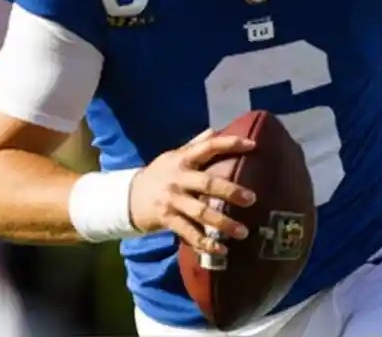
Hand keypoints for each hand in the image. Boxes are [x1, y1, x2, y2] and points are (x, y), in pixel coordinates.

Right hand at [129, 128, 257, 254]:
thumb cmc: (159, 174)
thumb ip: (195, 145)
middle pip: (207, 184)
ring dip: (222, 223)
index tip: (252, 145)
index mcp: (182, 159)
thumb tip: (215, 130)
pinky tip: (221, 250)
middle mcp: (178, 178)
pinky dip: (205, 243)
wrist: (129, 196)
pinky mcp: (167, 219)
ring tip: (242, 232)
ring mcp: (172, 200)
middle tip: (252, 199)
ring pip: (201, 212)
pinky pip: (189, 233)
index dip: (230, 144)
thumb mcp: (173, 156)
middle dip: (230, 192)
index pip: (208, 147)